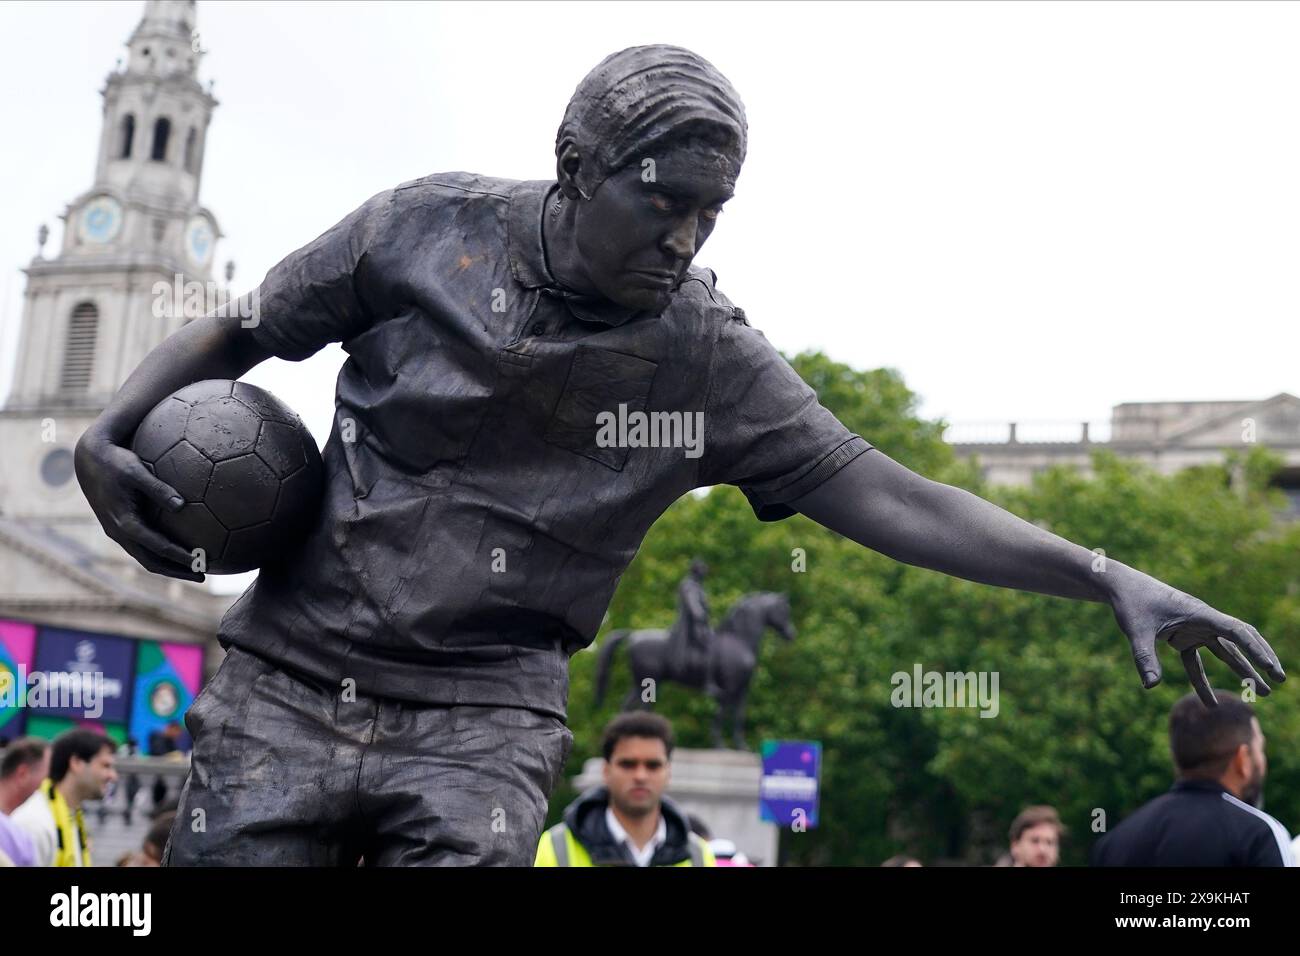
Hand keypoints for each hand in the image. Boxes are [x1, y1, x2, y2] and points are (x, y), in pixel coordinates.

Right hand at [74, 428, 205, 581]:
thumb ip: (158, 489)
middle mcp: (118, 532)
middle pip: (151, 561)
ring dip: (168, 566)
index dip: (180, 558)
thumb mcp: (136, 471)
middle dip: (177, 571)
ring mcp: (116, 532)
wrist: (89, 458)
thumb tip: (182, 506)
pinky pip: (140, 547)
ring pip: (144, 557)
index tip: (201, 563)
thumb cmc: (116, 461)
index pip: (158, 547)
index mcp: (124, 522)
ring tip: (193, 570)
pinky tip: (176, 551)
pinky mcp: (118, 527)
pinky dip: (158, 554)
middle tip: (203, 576)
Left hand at [1109, 571, 1283, 705]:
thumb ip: (1144, 657)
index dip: (1256, 649)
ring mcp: (1193, 629)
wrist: (1119, 586)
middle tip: (1279, 680)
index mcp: (1199, 613)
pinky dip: (1203, 682)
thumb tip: (1151, 686)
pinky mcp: (1181, 637)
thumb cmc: (1130, 603)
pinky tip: (1209, 704)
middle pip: (1240, 640)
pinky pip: (1197, 662)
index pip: (1237, 631)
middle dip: (1260, 660)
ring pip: (1224, 652)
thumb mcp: (1136, 630)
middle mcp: (1202, 620)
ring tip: (1262, 693)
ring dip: (1242, 671)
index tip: (1271, 668)